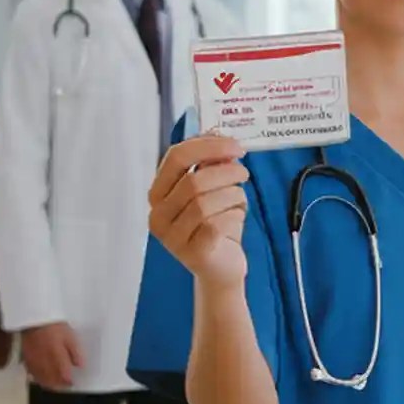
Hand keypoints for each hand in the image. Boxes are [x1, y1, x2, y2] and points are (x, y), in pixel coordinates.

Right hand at [21, 322, 83, 389]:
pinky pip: (33, 376)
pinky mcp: (26, 361)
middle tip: (66, 384)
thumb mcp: (70, 337)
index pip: (64, 377)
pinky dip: (40, 379)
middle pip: (52, 382)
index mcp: (57, 358)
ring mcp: (34, 364)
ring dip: (50, 384)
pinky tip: (44, 377)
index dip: (69, 382)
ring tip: (56, 382)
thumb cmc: (55, 328)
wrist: (34, 320)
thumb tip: (80, 366)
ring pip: (42, 381)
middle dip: (60, 385)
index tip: (73, 382)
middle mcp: (44, 364)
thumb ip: (76, 352)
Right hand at [148, 135, 250, 289]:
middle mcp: (159, 214)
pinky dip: (234, 216)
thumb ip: (213, 162)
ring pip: (205, 203)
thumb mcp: (214, 188)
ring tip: (240, 199)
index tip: (235, 146)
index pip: (175, 157)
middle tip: (244, 172)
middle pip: (193, 181)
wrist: (221, 267)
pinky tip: (236, 218)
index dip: (207, 146)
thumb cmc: (216, 224)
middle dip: (226, 172)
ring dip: (233, 195)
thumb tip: (221, 136)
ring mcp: (172, 237)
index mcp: (159, 192)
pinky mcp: (192, 253)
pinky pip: (216, 226)